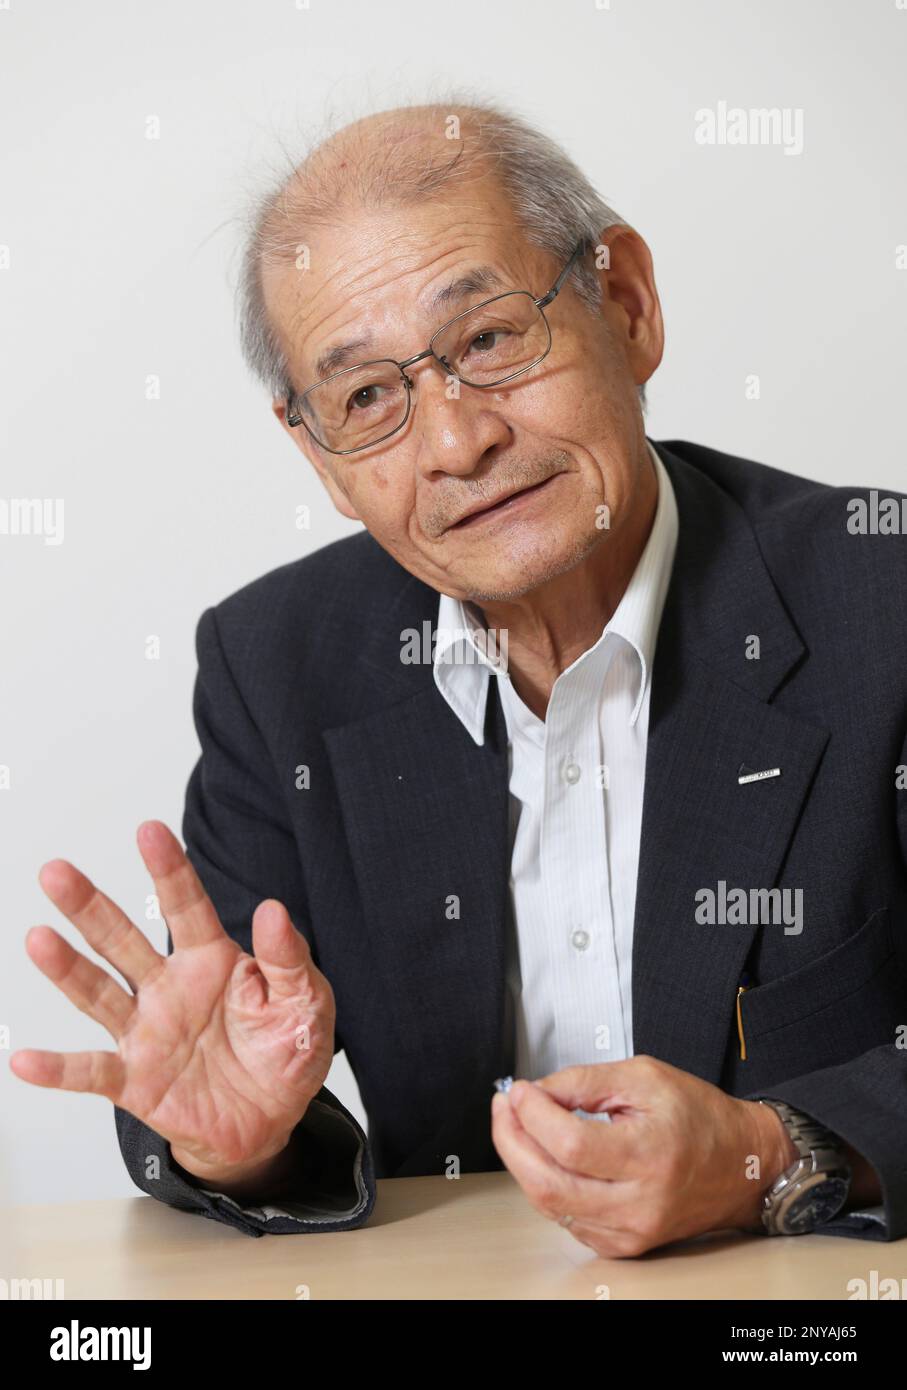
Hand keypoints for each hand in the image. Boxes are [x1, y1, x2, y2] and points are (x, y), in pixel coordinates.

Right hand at [10, 821, 335, 1184]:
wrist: (269, 1122)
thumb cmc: (285, 1050)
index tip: (149, 830)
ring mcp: (146, 1032)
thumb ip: (289, 958)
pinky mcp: (135, 1081)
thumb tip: (273, 910)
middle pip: (122, 940)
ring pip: (98, 994)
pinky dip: (58, 1069)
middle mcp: (169, 988)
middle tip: (56, 872)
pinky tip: (24, 1061)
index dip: (169, 868)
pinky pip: (91, 1072)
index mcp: (212, 961)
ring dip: (67, 968)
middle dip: (90, 906)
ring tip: (38, 938)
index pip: (187, 906)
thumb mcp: (306, 1001)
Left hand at [491, 1055, 796, 1256]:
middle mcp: (641, 1203)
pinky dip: (546, 1185)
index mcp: (651, 1155)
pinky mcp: (625, 1245)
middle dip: (512, 1141)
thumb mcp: (644, 1077)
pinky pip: (566, 1219)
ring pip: (550, 1205)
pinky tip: (545, 1156)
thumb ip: (585, 1081)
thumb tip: (536, 1092)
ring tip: (516, 1125)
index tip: (520, 1090)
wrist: (743, 1165)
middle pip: (549, 1183)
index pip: (570, 1145)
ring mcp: (632, 1231)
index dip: (534, 1115)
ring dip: (521, 1162)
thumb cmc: (700, 1117)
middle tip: (504, 1107)